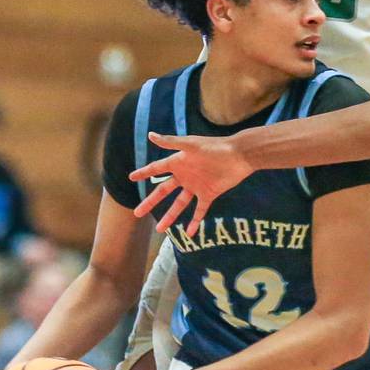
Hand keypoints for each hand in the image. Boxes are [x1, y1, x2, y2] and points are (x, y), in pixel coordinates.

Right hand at [128, 130, 253, 235]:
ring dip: (169, 217)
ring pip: (179, 204)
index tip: (131, 178)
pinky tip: (188, 234)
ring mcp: (196, 186)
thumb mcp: (190, 144)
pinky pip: (199, 211)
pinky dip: (194, 222)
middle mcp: (184, 176)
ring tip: (159, 230)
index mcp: (178, 162)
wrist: (238, 155)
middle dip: (150, 202)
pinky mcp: (209, 194)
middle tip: (137, 213)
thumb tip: (150, 135)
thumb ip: (171, 143)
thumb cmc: (214, 147)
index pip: (156, 169)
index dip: (144, 173)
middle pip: (163, 191)